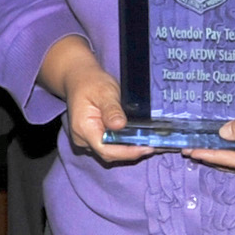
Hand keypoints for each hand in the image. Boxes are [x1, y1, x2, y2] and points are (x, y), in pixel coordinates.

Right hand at [40, 35, 150, 164]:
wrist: (79, 80)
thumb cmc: (91, 83)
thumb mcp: (104, 92)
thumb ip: (111, 109)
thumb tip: (120, 125)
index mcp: (83, 128)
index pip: (106, 149)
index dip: (127, 152)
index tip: (147, 148)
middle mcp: (83, 139)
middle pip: (109, 154)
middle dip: (132, 152)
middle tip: (155, 145)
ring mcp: (87, 141)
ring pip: (110, 152)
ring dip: (130, 150)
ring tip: (151, 143)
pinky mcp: (93, 138)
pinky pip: (110, 146)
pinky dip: (125, 145)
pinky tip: (139, 139)